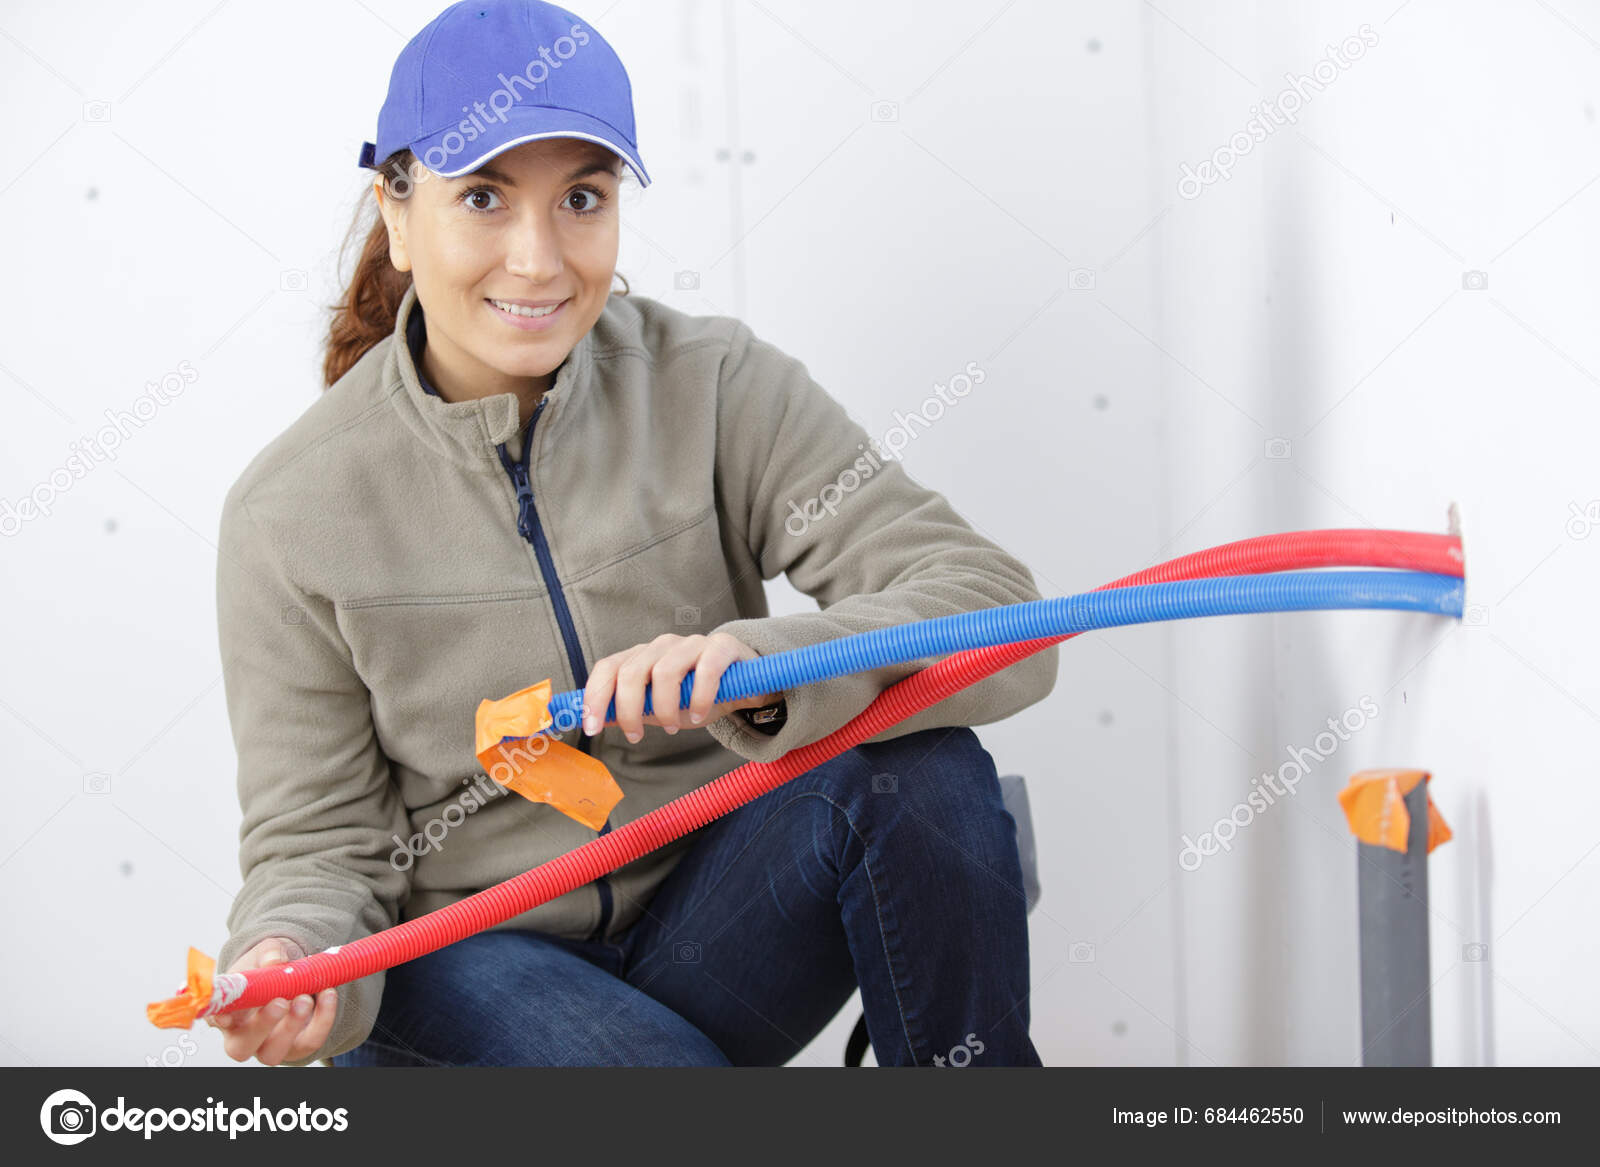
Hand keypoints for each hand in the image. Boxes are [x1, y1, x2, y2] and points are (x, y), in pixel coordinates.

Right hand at [206, 937, 337, 1065]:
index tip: (227, 1015)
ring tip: (307, 998)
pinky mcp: (297, 1047)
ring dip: (292, 1026)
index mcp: (227, 1011)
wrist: (293, 971)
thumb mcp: (266, 951)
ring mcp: (270, 1045)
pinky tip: (328, 994)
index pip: (216, 1020)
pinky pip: (309, 1042)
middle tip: (281, 1001)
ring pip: (274, 1053)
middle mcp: (243, 1035)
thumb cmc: (268, 966)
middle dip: (262, 1025)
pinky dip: (322, 1019)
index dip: (220, 1019)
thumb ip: (268, 953)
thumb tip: (275, 961)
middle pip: (242, 1047)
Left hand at [582, 633, 781, 742]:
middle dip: (628, 709)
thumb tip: (599, 720)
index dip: (595, 696)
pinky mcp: (722, 646)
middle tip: (636, 736)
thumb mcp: (661, 709)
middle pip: (631, 671)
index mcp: (642, 657)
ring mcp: (692, 643)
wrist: (747, 686)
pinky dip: (699, 697)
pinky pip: (705, 669)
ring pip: (665, 671)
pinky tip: (700, 714)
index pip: (607, 668)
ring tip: (673, 727)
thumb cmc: (700, 697)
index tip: (592, 727)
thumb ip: (632, 711)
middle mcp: (663, 646)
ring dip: (665, 707)